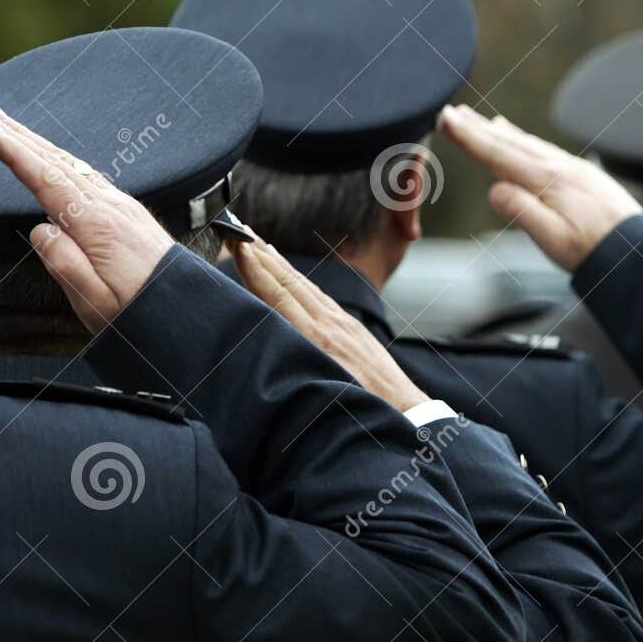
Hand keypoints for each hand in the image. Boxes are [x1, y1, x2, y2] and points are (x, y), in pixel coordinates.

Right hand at [0, 104, 173, 330]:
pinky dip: (62, 160)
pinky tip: (54, 159)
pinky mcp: (129, 212)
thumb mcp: (94, 302)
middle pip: (55, 160)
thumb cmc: (138, 312)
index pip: (44, 178)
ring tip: (11, 127)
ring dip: (38, 143)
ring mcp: (122, 206)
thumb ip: (63, 264)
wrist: (185, 311)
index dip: (12, 149)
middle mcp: (110, 206)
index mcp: (95, 225)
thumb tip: (39, 230)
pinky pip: (88, 175)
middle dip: (17, 134)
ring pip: (72, 164)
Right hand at [232, 238, 430, 411]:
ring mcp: (343, 323)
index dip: (255, 270)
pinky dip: (298, 279)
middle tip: (235, 229)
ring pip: (303, 285)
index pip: (280, 295)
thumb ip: (296, 369)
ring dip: (276, 262)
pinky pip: (319, 296)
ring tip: (254, 242)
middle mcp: (331, 325)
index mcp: (320, 341)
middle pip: (288, 281)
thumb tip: (267, 349)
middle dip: (259, 254)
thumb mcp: (324, 395)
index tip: (236, 245)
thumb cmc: (362, 411)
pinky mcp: (352, 327)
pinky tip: (289, 273)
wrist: (406, 411)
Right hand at [437, 104, 642, 270]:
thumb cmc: (592, 250)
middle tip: (452, 112)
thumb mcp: (552, 239)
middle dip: (477, 127)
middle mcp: (557, 166)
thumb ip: (522, 212)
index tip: (445, 119)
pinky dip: (523, 139)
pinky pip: (542, 149)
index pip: (497, 154)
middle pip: (509, 142)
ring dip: (499, 130)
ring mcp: (570, 167)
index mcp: (546, 180)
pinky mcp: (581, 174)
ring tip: (479, 120)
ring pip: (526, 143)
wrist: (636, 250)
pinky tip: (519, 139)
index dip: (468, 137)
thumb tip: (494, 189)